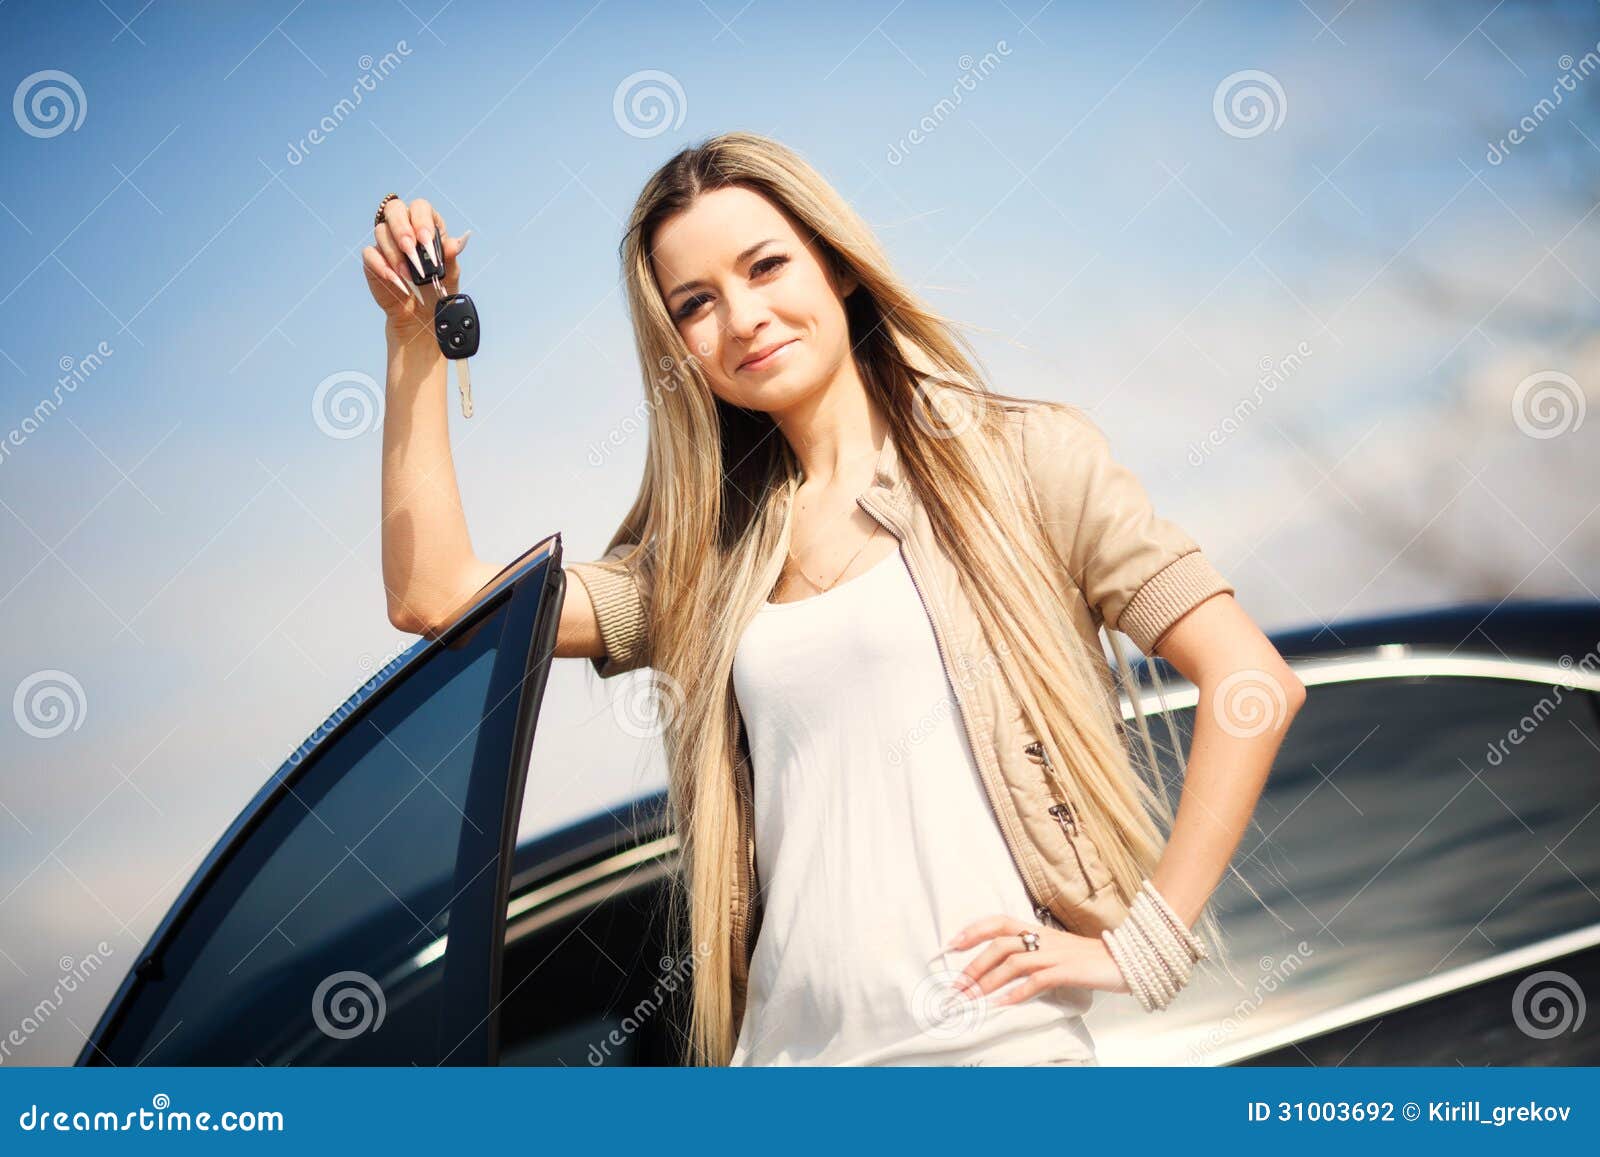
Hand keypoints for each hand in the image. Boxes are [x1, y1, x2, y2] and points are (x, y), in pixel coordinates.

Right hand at [361, 195, 470, 334]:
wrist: (422, 315)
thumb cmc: (437, 288)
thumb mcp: (450, 273)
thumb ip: (451, 255)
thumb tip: (461, 240)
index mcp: (426, 224)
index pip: (420, 207)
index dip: (421, 220)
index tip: (426, 241)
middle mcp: (404, 228)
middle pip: (394, 209)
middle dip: (402, 229)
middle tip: (410, 250)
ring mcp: (387, 242)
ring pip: (381, 231)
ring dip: (395, 254)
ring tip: (409, 277)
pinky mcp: (373, 258)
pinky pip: (369, 253)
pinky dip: (382, 266)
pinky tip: (396, 280)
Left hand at [945, 914, 1129, 1006]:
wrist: (1127, 960)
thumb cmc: (1090, 959)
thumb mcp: (1057, 950)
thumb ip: (1034, 953)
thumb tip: (1006, 967)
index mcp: (1038, 931)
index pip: (998, 921)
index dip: (973, 931)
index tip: (951, 946)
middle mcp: (1043, 939)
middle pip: (999, 944)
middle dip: (974, 965)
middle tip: (957, 986)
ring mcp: (1056, 954)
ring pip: (1013, 962)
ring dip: (988, 981)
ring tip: (972, 999)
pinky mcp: (1069, 970)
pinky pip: (1038, 980)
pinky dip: (1018, 992)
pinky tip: (1003, 1004)